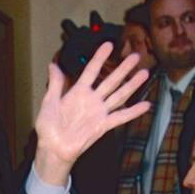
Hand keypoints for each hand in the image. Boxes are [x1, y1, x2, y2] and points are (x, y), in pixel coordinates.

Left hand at [33, 42, 149, 184]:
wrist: (53, 149)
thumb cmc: (49, 127)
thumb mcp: (49, 101)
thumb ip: (55, 83)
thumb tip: (53, 64)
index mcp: (78, 92)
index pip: (92, 71)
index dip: (100, 58)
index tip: (109, 45)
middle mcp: (92, 100)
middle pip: (111, 81)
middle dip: (123, 68)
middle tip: (136, 56)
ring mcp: (99, 112)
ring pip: (119, 95)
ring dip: (132, 84)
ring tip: (144, 73)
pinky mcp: (103, 125)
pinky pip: (120, 117)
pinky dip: (133, 112)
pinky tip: (146, 105)